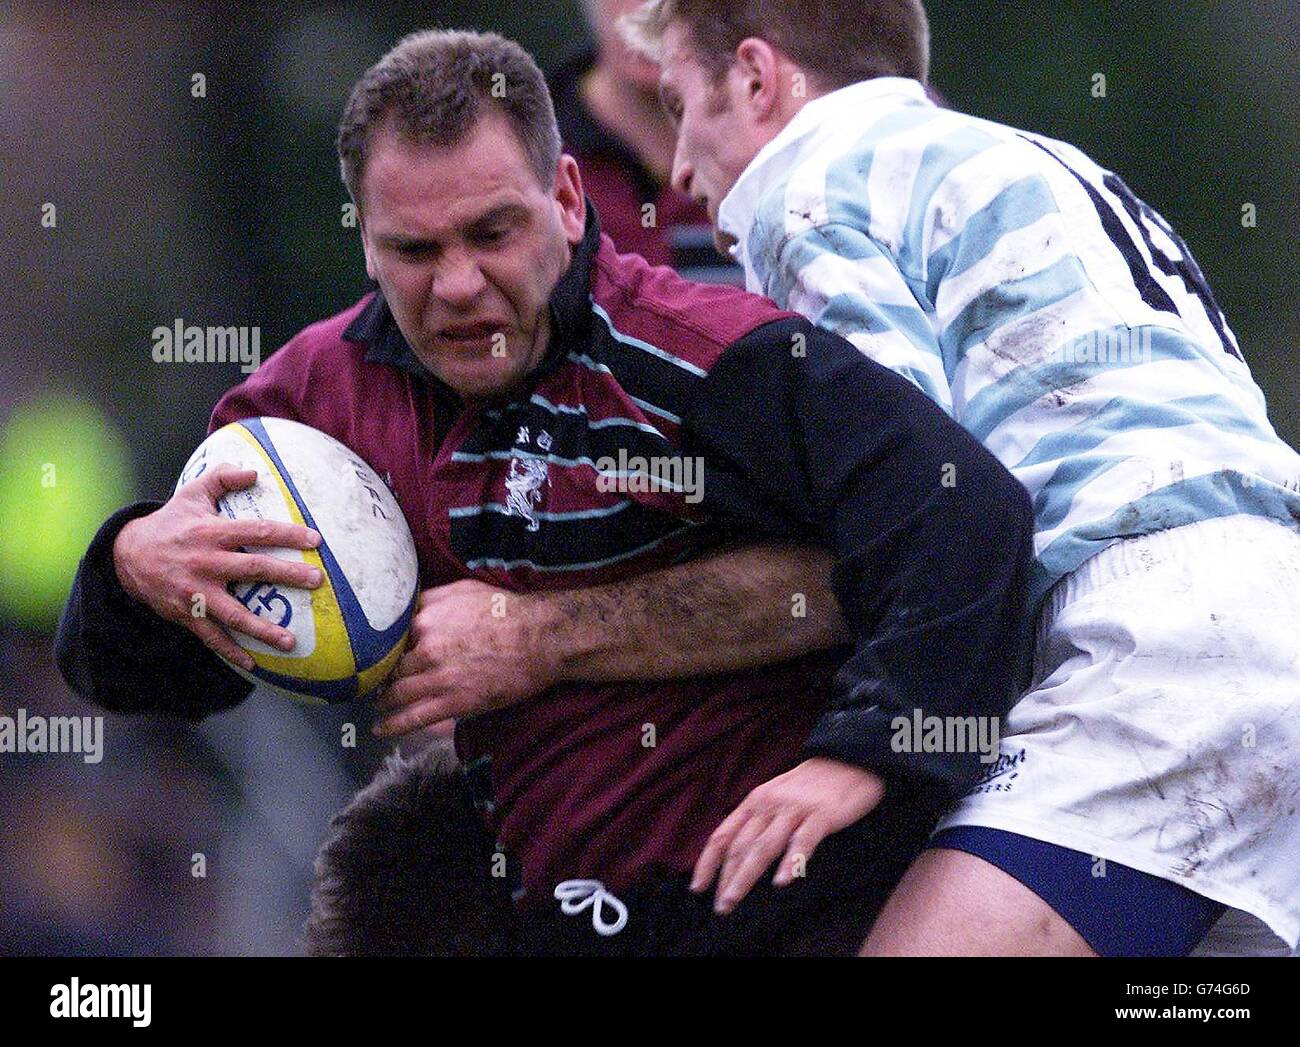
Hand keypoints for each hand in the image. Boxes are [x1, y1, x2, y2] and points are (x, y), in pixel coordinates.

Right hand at [112, 464, 322, 670]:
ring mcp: (196, 592)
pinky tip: (253, 663)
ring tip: (290, 642)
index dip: (286, 536)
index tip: (315, 540)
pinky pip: (211, 636)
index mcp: (211, 532)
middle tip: (317, 581)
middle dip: (287, 576)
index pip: (256, 532)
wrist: (126, 554)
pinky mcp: (186, 613)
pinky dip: (231, 651)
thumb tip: (255, 471)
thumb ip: (223, 478)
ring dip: (262, 629)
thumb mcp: (192, 493)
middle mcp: (206, 562)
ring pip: (233, 613)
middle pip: (252, 569)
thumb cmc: (170, 522)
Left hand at [371, 579, 560, 737]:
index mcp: (427, 616)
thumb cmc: (507, 610)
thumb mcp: (464, 589)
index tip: (381, 651)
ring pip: (397, 692)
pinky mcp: (454, 701)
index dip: (387, 644)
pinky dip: (393, 725)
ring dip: (384, 699)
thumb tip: (412, 606)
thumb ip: (433, 598)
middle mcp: (426, 646)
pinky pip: (414, 717)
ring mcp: (438, 676)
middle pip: (392, 664)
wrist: (541, 637)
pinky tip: (381, 729)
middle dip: (385, 672)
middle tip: (380, 679)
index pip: (392, 634)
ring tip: (379, 704)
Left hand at [691, 757, 884, 913]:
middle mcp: (769, 804)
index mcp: (755, 801)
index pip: (723, 835)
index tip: (697, 887)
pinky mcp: (822, 815)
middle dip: (726, 879)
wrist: (851, 760)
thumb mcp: (776, 795)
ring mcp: (795, 809)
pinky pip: (803, 842)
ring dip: (745, 876)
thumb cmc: (812, 785)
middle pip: (740, 846)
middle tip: (720, 907)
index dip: (707, 862)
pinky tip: (782, 882)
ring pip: (763, 847)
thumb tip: (736, 854)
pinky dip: (790, 862)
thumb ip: (759, 820)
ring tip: (733, 900)